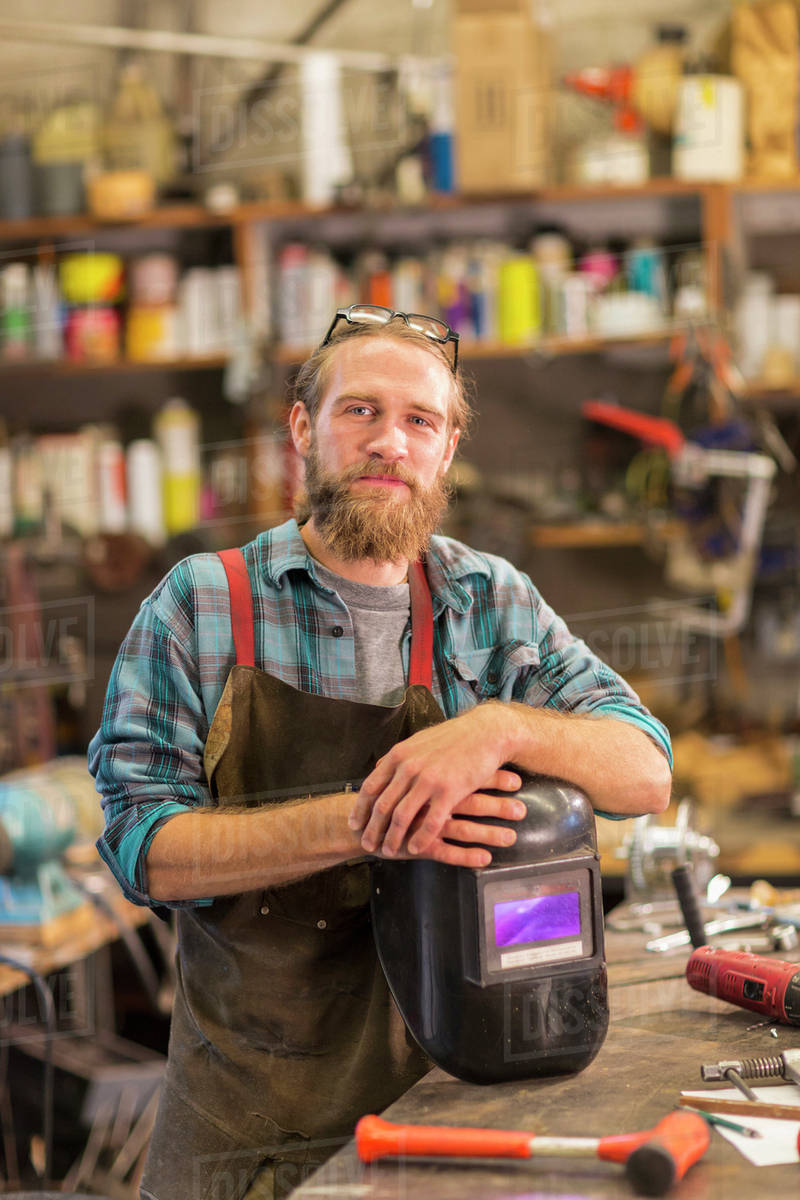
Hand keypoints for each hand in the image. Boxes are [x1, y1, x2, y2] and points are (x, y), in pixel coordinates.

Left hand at [349, 705, 522, 856]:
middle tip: (366, 845)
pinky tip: (415, 850)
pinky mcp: (449, 791)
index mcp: (399, 755)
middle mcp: (409, 767)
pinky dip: (420, 839)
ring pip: (402, 817)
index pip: (370, 787)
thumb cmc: (453, 738)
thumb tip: (377, 768)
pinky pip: (430, 822)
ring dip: (392, 838)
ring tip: (388, 852)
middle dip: (372, 829)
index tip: (354, 824)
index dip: (360, 809)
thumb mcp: (418, 741)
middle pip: (382, 805)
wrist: (485, 732)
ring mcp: (428, 779)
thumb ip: (397, 757)